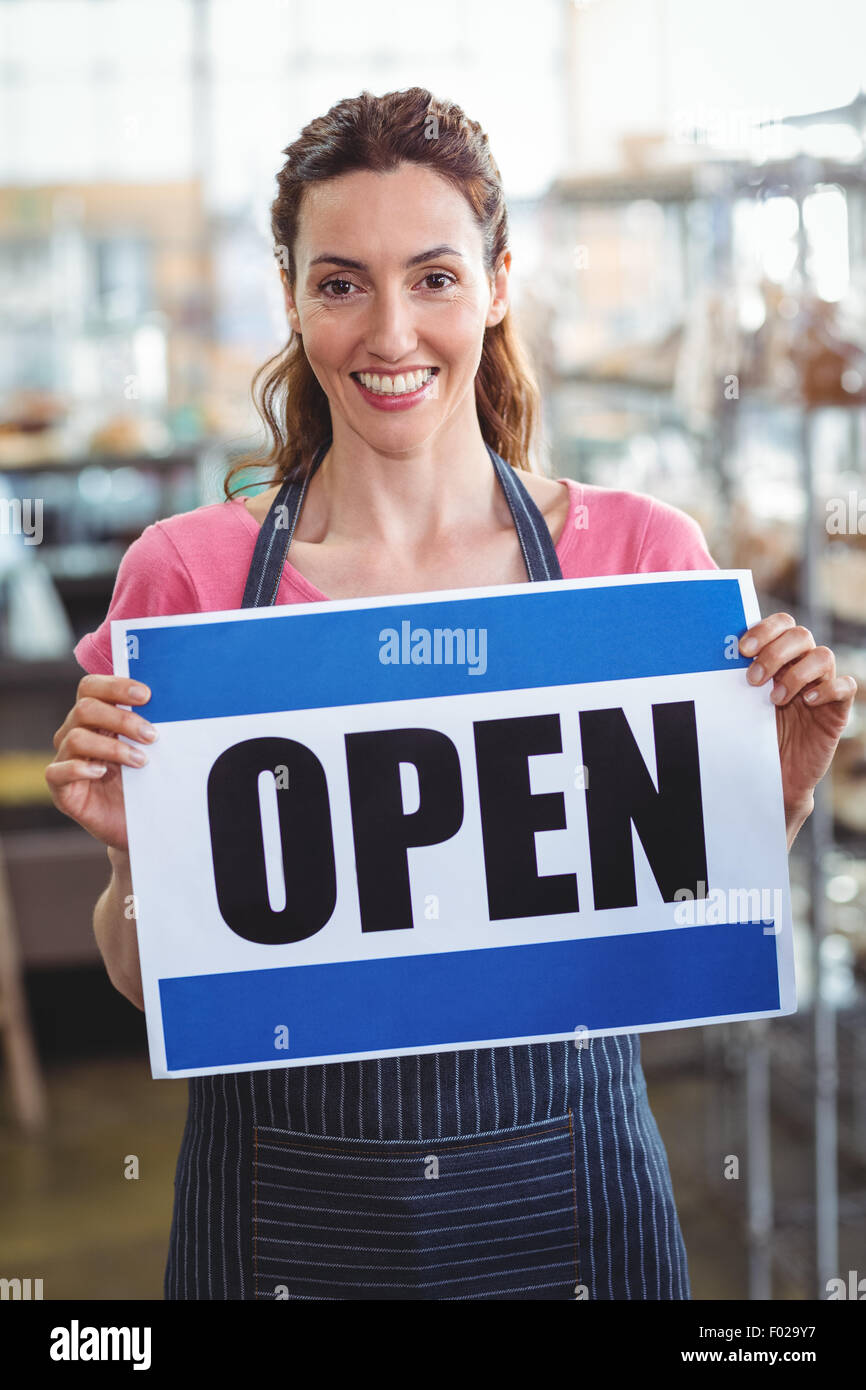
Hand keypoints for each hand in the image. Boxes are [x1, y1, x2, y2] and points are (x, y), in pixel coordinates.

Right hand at [45, 675, 155, 851]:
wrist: (139, 825)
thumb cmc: (145, 782)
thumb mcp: (150, 750)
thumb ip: (150, 726)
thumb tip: (174, 702)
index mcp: (95, 718)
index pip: (91, 688)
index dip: (115, 686)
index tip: (146, 695)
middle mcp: (75, 734)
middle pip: (85, 709)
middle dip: (122, 719)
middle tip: (152, 735)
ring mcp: (65, 760)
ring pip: (76, 738)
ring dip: (113, 747)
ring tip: (141, 761)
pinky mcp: (60, 788)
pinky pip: (58, 771)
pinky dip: (80, 768)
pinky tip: (103, 773)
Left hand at [738, 613, 856, 815]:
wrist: (772, 777)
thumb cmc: (754, 736)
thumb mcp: (741, 705)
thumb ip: (736, 680)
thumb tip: (712, 657)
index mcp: (780, 659)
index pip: (782, 624)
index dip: (765, 629)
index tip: (743, 650)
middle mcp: (803, 667)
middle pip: (801, 635)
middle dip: (775, 653)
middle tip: (753, 680)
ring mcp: (822, 687)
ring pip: (823, 656)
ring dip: (797, 674)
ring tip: (775, 700)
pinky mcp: (837, 710)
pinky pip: (846, 686)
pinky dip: (828, 689)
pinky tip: (808, 703)